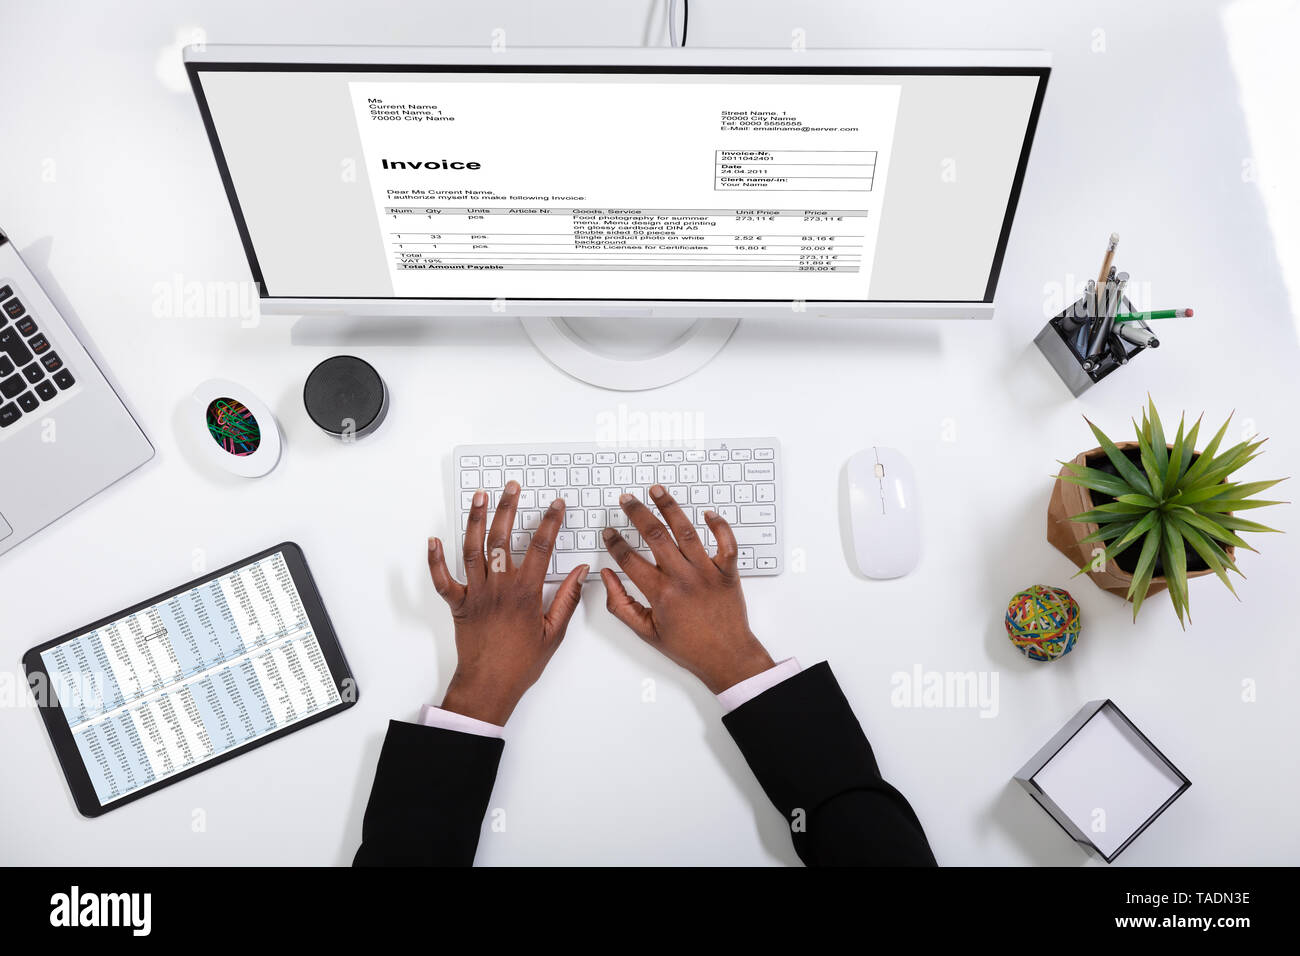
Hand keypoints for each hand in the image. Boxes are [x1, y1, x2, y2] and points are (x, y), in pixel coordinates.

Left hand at [427, 482, 586, 724]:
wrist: (489, 685)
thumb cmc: (521, 663)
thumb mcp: (554, 633)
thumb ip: (568, 599)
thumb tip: (581, 573)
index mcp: (525, 594)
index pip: (541, 548)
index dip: (550, 522)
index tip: (556, 505)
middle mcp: (499, 588)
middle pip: (502, 539)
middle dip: (508, 508)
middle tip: (512, 487)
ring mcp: (475, 594)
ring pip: (473, 549)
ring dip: (475, 520)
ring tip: (480, 497)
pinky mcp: (457, 605)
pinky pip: (443, 580)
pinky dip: (435, 560)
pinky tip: (433, 541)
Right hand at [599, 485, 773, 693]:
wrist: (726, 657)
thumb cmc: (688, 647)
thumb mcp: (646, 631)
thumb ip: (621, 604)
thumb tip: (608, 577)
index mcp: (660, 593)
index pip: (630, 559)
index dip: (615, 542)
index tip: (609, 532)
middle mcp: (683, 578)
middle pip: (655, 535)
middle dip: (637, 513)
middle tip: (626, 499)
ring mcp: (707, 572)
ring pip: (686, 531)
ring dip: (669, 507)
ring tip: (656, 490)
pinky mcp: (728, 572)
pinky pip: (726, 543)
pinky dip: (719, 525)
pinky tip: (708, 513)